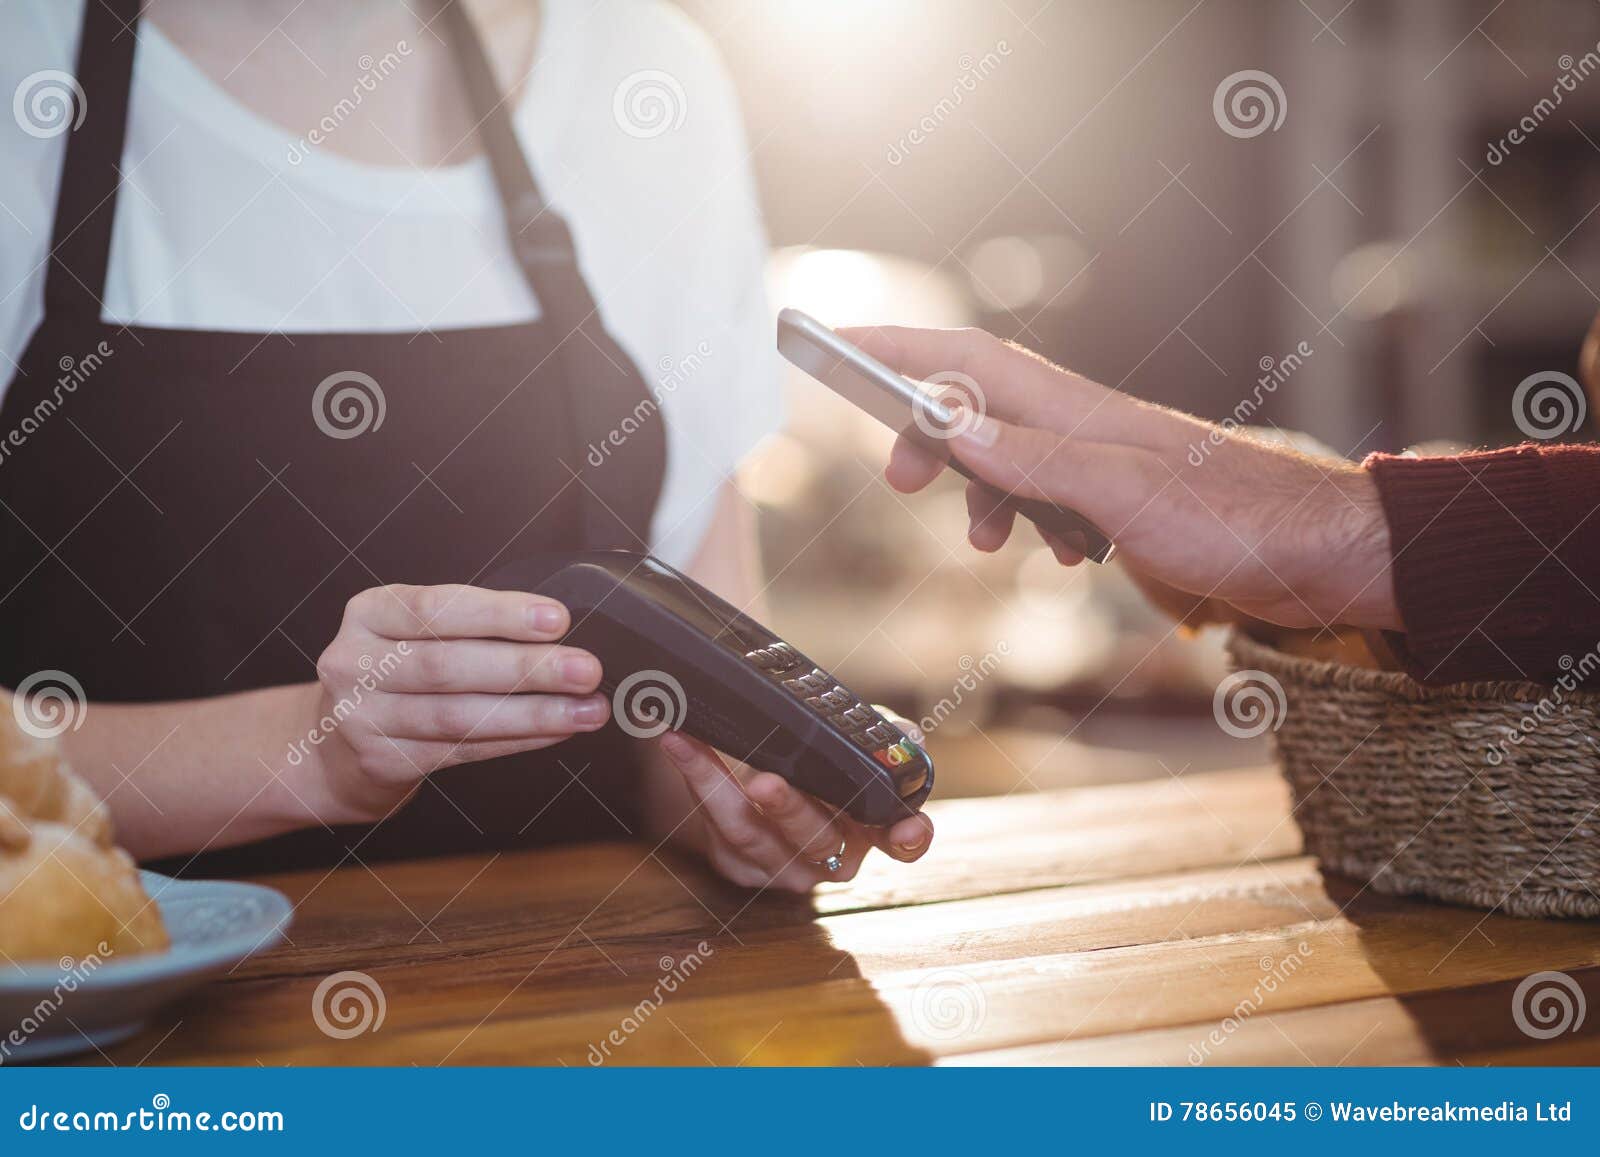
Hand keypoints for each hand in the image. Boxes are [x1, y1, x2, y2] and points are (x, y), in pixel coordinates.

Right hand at [310, 584, 609, 821]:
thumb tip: (558, 630)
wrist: (328, 744)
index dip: (499, 614)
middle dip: (527, 668)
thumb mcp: (413, 632)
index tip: (557, 618)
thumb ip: (470, 625)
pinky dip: (517, 740)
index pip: (436, 608)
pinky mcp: (382, 761)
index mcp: (369, 614)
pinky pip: (462, 750)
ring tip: (587, 709)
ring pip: (459, 715)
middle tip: (586, 669)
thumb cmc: (395, 672)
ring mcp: (362, 717)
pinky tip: (556, 731)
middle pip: (449, 666)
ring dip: (534, 713)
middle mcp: (355, 664)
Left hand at [652, 731, 934, 892]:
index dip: (909, 837)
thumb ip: (888, 736)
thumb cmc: (830, 760)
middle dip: (787, 807)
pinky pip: (713, 824)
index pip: (904, 840)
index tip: (907, 831)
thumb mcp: (862, 741)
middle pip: (813, 837)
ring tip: (690, 743)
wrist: (775, 774)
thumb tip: (901, 736)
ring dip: (715, 784)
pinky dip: (692, 776)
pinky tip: (676, 741)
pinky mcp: (739, 864)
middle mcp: (835, 858)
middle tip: (763, 778)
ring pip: (750, 831)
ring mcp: (784, 868)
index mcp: (876, 828)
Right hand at [840, 325, 1399, 631]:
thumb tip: (949, 422)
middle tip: (900, 481)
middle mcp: (1081, 425)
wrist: (1324, 557)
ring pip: (1008, 456)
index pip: (964, 359)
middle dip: (926, 436)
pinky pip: (1049, 499)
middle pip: (974, 405)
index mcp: (1074, 409)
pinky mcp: (1125, 503)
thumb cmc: (1239, 518)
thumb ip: (1034, 459)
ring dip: (978, 491)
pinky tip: (1052, 555)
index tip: (835, 344)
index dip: (895, 348)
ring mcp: (1103, 463)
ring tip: (974, 538)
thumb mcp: (1124, 494)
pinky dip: (1029, 523)